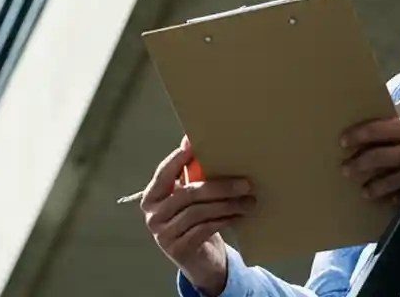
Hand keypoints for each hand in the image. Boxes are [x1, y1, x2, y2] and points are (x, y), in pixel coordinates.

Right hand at [140, 136, 255, 295]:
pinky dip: (225, 220)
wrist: (199, 260)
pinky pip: (205, 229)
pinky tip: (239, 215)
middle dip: (220, 186)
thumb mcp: (189, 197)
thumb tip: (193, 139)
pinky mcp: (178, 249)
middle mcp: (152, 215)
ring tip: (248, 201)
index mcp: (151, 196)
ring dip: (228, 205)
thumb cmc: (194, 220)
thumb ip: (190, 173)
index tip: (195, 144)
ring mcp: (163, 234)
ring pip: (199, 212)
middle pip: (189, 193)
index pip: (164, 173)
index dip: (179, 158)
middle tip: (245, 183)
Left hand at [340, 114, 399, 205]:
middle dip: (357, 164)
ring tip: (364, 191)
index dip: (356, 135)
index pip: (376, 130)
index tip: (343, 142)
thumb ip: (396, 127)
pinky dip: (393, 199)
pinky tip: (386, 201)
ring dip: (372, 187)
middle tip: (345, 169)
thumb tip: (365, 133)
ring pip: (388, 181)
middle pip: (377, 157)